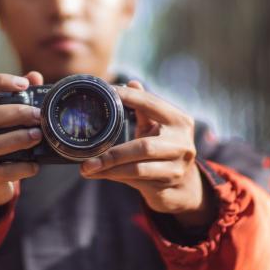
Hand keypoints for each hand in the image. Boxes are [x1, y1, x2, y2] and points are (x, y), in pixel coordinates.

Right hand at [0, 71, 43, 228]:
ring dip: (18, 138)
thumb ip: (16, 97)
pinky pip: (2, 172)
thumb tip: (35, 76)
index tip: (23, 84)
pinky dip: (22, 167)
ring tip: (38, 134)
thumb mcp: (0, 120)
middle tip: (38, 114)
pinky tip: (35, 164)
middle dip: (15, 113)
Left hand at [79, 81, 215, 228]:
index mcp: (179, 121)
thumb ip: (145, 108)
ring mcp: (176, 167)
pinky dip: (114, 176)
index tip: (105, 92)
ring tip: (87, 168)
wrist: (183, 187)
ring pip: (137, 168)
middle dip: (113, 152)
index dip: (128, 97)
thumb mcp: (157, 127)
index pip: (150, 104)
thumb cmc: (164, 149)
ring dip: (109, 168)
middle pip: (143, 147)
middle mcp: (182, 144)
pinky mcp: (167, 186)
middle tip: (86, 156)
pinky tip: (99, 174)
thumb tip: (132, 83)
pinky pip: (135, 181)